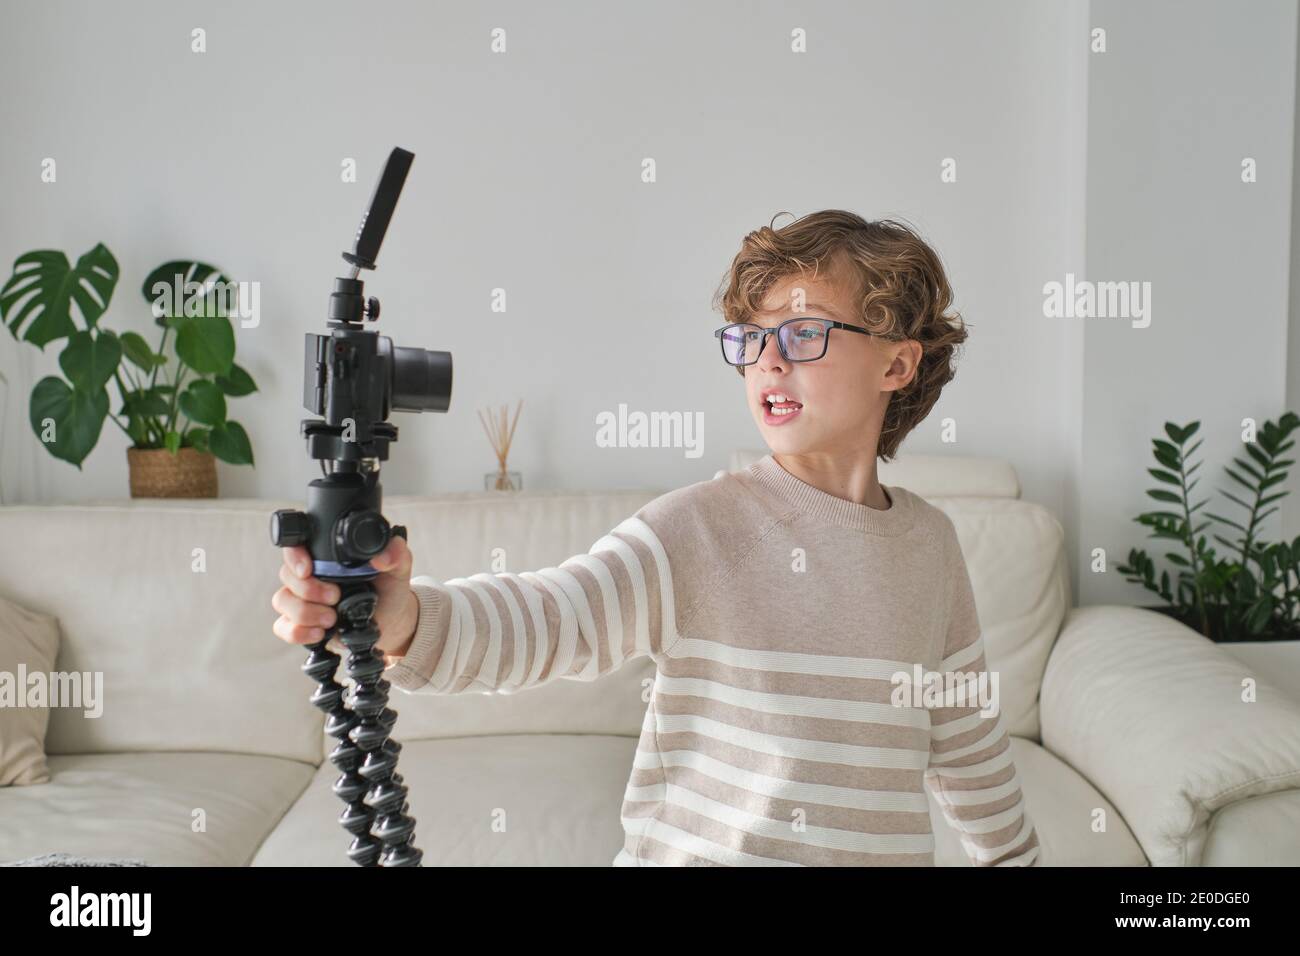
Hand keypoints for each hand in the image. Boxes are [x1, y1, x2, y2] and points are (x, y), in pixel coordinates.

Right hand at [272, 537, 419, 663]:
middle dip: (308, 589)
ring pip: (282, 600)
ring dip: (305, 612)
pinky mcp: (302, 623)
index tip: (308, 569)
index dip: (295, 556)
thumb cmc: (389, 590)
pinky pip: (282, 626)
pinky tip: (320, 634)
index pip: (297, 546)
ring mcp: (303, 599)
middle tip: (335, 597)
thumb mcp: (398, 569)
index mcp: (327, 556)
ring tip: (332, 619)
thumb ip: (396, 554)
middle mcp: (311, 575)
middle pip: (287, 575)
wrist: (392, 622)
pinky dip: (297, 632)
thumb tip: (383, 555)